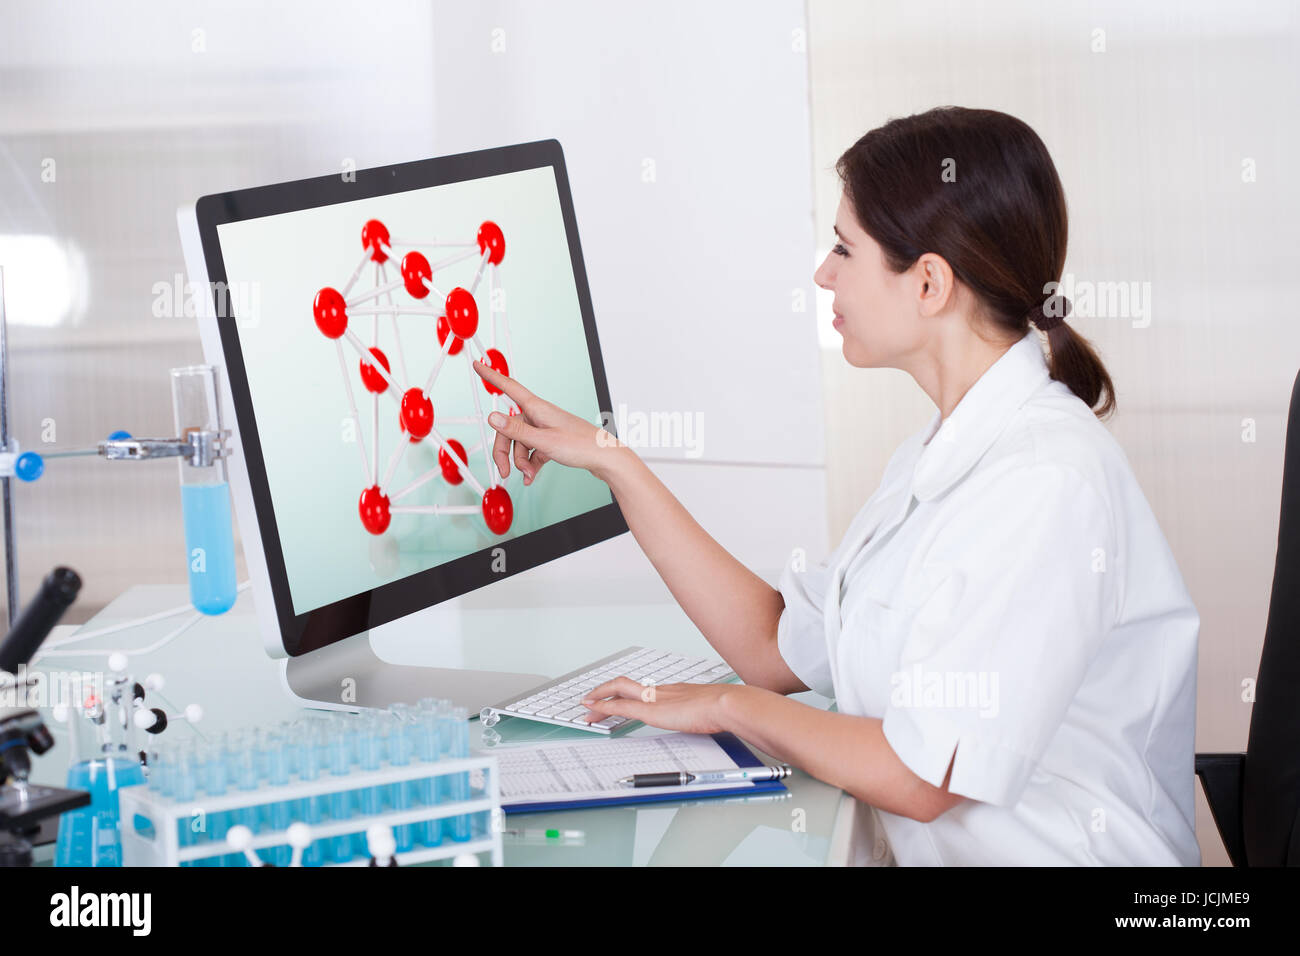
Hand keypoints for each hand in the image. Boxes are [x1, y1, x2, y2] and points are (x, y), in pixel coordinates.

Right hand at [471, 359, 622, 484]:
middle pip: (510, 428)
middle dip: (504, 450)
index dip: (491, 376)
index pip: (508, 387)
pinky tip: (531, 476)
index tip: (478, 364)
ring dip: (520, 461)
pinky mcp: (552, 441)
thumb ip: (516, 430)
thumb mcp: (544, 440)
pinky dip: (530, 464)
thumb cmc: (581, 445)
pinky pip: (532, 451)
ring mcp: (546, 428)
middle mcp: (540, 415)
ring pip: (520, 443)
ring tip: (527, 475)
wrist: (605, 459)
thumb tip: (493, 418)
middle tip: (504, 471)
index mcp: (537, 408)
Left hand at [579, 675, 737, 734]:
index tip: (619, 699)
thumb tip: (713, 722)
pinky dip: (605, 708)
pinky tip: (594, 711)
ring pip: (619, 691)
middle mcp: (662, 691)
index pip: (644, 690)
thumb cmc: (725, 709)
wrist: (726, 704)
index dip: (629, 694)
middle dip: (606, 691)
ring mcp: (655, 699)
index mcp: (675, 692)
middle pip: (626, 685)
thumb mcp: (712, 711)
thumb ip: (707, 715)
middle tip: (591, 699)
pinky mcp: (650, 710)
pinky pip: (620, 707)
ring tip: (587, 706)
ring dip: (600, 698)